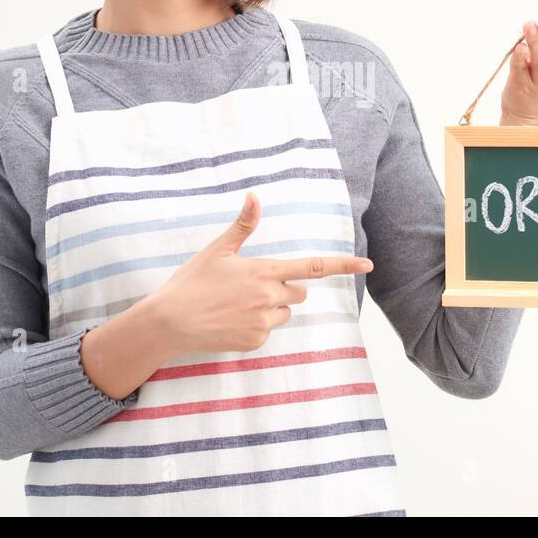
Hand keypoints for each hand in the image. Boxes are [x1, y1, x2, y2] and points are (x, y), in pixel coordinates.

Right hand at [151, 191, 374, 354]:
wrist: (170, 322)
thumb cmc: (191, 282)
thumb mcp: (217, 250)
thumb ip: (243, 225)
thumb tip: (255, 196)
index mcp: (264, 271)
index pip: (313, 267)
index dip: (343, 265)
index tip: (367, 265)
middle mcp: (269, 297)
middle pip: (298, 292)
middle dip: (284, 288)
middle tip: (251, 285)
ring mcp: (263, 322)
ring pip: (284, 312)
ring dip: (271, 307)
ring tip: (237, 304)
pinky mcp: (256, 341)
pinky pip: (268, 330)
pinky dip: (256, 325)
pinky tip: (231, 320)